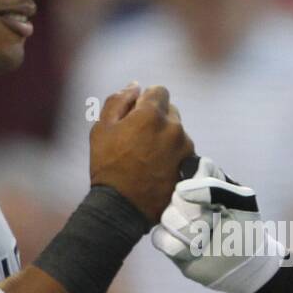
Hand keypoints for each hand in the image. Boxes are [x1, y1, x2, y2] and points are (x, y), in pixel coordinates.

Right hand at [89, 83, 193, 223]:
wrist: (122, 207)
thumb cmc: (107, 166)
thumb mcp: (102, 128)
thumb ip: (118, 100)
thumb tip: (135, 85)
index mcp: (151, 115)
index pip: (159, 91)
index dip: (146, 100)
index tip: (136, 114)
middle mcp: (173, 128)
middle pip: (170, 110)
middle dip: (157, 118)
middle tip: (139, 138)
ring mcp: (185, 148)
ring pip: (177, 131)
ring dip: (166, 136)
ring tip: (148, 156)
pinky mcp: (190, 165)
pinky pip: (183, 150)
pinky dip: (173, 154)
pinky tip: (158, 167)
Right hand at [150, 155, 286, 292]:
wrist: (242, 264)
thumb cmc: (244, 229)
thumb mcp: (240, 201)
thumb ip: (213, 188)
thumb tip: (180, 190)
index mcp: (205, 178)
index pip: (191, 167)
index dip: (200, 186)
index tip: (216, 201)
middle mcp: (185, 194)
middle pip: (177, 196)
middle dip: (198, 216)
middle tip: (214, 224)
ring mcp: (173, 215)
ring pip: (167, 217)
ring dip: (191, 234)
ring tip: (206, 240)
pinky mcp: (165, 237)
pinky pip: (158, 237)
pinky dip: (178, 248)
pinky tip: (192, 252)